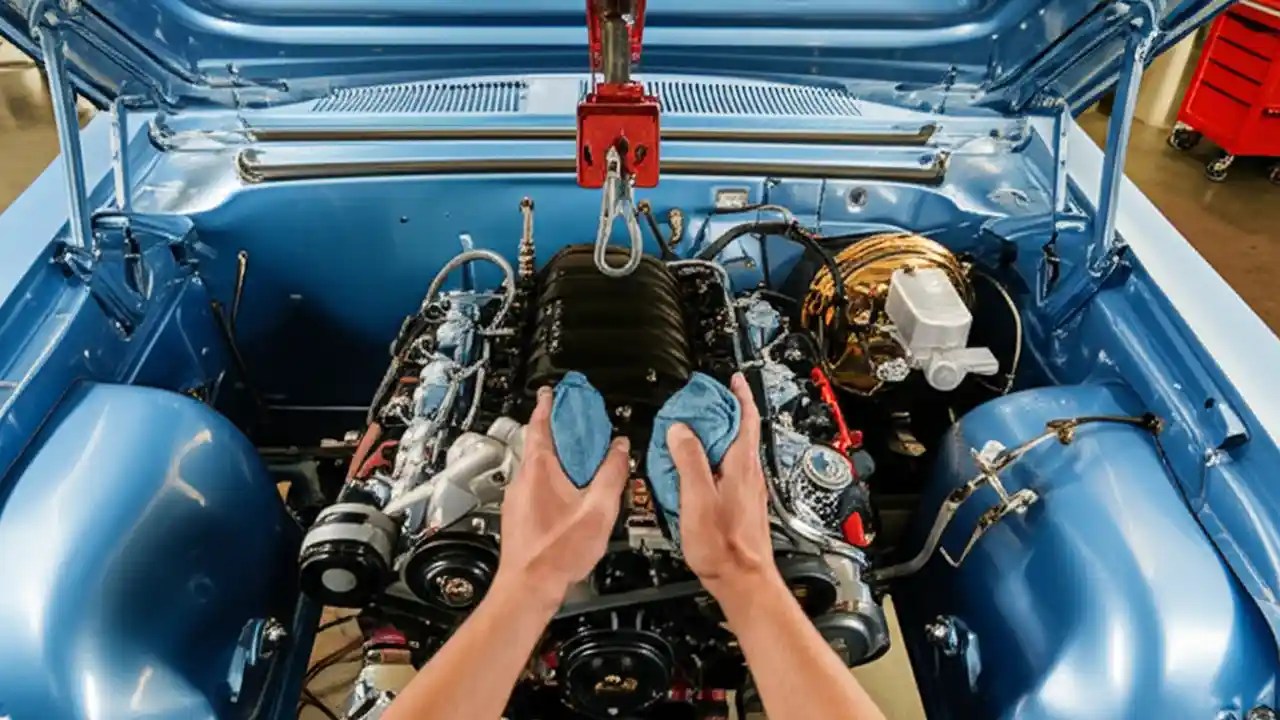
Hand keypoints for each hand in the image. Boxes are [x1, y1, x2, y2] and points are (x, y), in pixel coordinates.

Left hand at [496, 386, 630, 607]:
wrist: (529, 587)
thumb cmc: (557, 553)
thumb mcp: (598, 509)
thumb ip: (612, 474)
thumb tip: (621, 449)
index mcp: (539, 470)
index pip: (541, 424)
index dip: (549, 405)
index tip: (554, 392)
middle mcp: (523, 480)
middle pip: (539, 443)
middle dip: (558, 430)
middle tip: (574, 421)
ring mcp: (518, 498)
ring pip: (537, 466)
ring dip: (557, 456)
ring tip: (580, 456)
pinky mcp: (520, 515)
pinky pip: (536, 484)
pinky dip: (553, 476)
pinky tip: (570, 490)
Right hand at [667, 373, 780, 601]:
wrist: (743, 581)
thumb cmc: (723, 546)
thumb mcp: (698, 498)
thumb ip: (689, 461)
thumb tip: (680, 430)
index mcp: (741, 466)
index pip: (746, 419)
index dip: (740, 395)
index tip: (733, 380)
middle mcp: (750, 475)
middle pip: (741, 432)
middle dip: (725, 412)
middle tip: (706, 401)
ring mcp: (748, 490)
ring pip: (735, 452)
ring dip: (719, 436)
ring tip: (697, 430)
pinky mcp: (743, 505)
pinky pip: (729, 470)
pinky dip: (714, 459)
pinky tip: (698, 469)